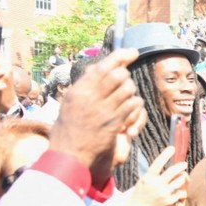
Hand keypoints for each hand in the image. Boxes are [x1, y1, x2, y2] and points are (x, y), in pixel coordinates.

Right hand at [49, 48, 142, 180]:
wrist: (69, 154)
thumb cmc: (69, 128)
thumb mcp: (70, 102)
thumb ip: (85, 85)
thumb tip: (99, 67)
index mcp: (78, 90)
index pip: (102, 66)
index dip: (121, 57)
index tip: (133, 52)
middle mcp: (90, 97)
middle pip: (118, 75)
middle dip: (125, 77)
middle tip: (124, 84)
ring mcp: (103, 110)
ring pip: (128, 89)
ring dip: (131, 92)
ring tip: (124, 99)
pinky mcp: (114, 122)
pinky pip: (133, 105)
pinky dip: (135, 106)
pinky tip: (130, 112)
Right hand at [126, 147, 187, 205]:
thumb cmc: (141, 194)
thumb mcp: (144, 181)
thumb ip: (154, 174)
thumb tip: (166, 164)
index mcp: (148, 178)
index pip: (158, 163)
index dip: (165, 155)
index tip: (172, 148)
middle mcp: (156, 184)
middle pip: (173, 171)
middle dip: (181, 166)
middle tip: (184, 163)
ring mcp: (164, 193)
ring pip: (180, 181)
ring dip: (182, 178)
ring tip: (180, 178)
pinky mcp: (169, 201)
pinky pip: (181, 192)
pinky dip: (180, 191)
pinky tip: (178, 191)